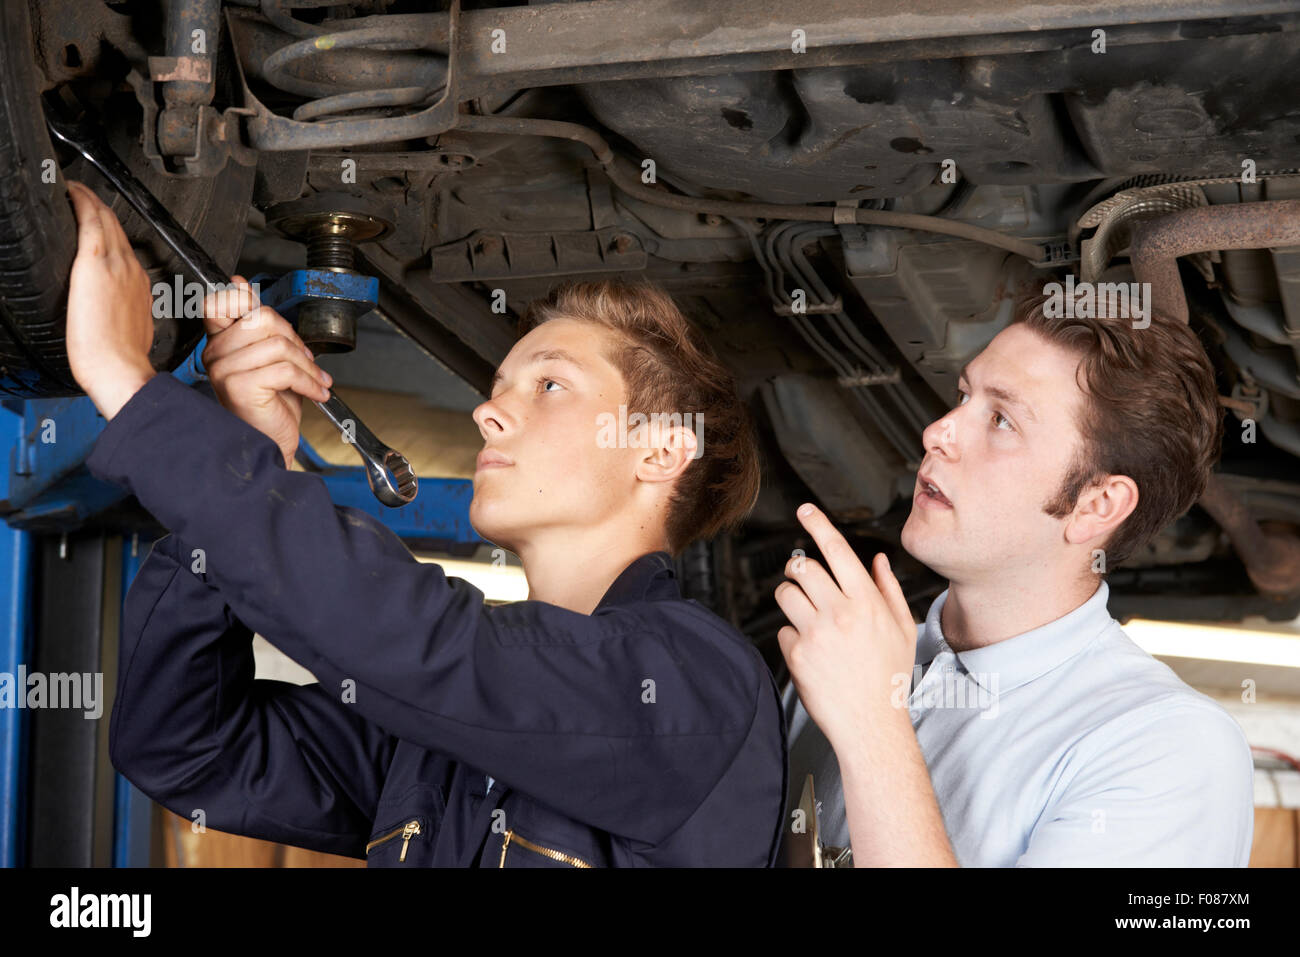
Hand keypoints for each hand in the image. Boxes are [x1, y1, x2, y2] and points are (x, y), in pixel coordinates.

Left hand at [65, 180, 156, 418]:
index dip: (110, 226)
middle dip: (100, 206)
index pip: (124, 245)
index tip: (97, 217)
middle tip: (82, 192)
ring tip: (76, 189)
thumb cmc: (121, 357)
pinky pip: (90, 222)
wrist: (119, 366)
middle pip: (116, 225)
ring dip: (91, 200)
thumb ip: (125, 310)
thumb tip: (114, 310)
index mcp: (139, 284)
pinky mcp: (94, 264)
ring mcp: (114, 265)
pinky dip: (82, 202)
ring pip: (105, 218)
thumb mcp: (132, 328)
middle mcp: (130, 269)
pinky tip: (72, 192)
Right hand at [201, 276, 332, 468]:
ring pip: (277, 345)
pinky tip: (316, 393)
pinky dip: (309, 382)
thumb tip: (242, 285)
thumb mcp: (269, 358)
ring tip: (315, 381)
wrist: (270, 442)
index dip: (244, 299)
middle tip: (307, 360)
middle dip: (294, 338)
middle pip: (261, 319)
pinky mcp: (239, 386)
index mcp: (218, 342)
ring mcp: (224, 370)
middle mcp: (214, 354)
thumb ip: (260, 325)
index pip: (219, 302)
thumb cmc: (270, 404)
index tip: (264, 312)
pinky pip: (284, 370)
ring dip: (307, 365)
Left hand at [775, 503, 917, 748]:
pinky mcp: (798, 654)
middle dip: (798, 570)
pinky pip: (783, 630)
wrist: (872, 723)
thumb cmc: (889, 677)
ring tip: (806, 616)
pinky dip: (793, 637)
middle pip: (802, 567)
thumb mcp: (902, 629)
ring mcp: (817, 633)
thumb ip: (887, 590)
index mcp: (866, 602)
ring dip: (790, 599)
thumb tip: (877, 560)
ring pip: (785, 594)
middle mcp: (840, 612)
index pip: (837, 551)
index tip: (804, 510)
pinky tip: (812, 653)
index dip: (818, 524)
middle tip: (804, 582)